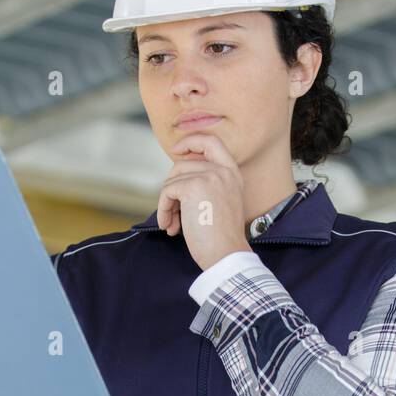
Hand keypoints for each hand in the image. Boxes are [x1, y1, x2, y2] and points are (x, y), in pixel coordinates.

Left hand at [157, 130, 249, 271]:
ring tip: (173, 224)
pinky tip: (170, 227)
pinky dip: (163, 210)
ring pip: (172, 180)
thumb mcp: (220, 203)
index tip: (177, 150)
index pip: (211, 142)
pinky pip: (166, 192)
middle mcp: (222, 171)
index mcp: (232, 174)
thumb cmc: (222, 238)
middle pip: (182, 164)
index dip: (191, 141)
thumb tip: (176, 176)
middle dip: (172, 188)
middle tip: (173, 214)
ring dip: (167, 204)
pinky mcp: (193, 187)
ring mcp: (209, 176)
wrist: (226, 254)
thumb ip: (206, 185)